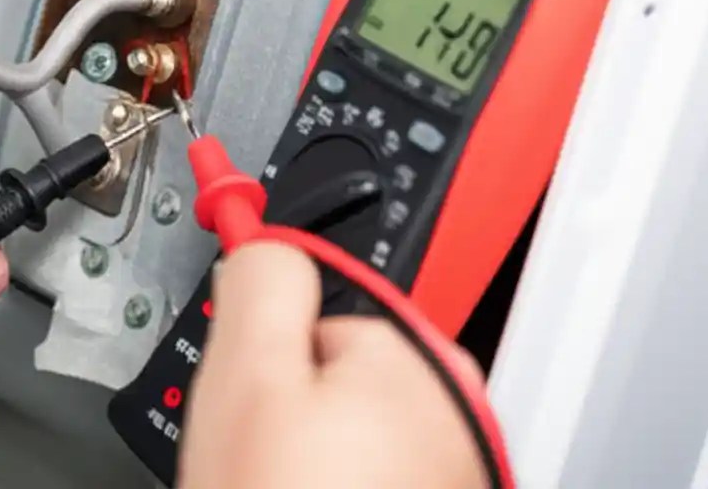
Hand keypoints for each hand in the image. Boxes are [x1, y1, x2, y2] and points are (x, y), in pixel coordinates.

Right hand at [179, 242, 485, 488]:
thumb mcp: (248, 377)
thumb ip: (263, 283)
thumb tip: (270, 243)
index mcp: (422, 362)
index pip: (320, 315)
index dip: (266, 360)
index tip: (249, 400)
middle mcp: (459, 416)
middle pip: (338, 378)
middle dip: (292, 415)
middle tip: (261, 465)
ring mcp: (457, 474)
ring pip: (352, 439)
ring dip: (316, 463)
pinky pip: (374, 482)